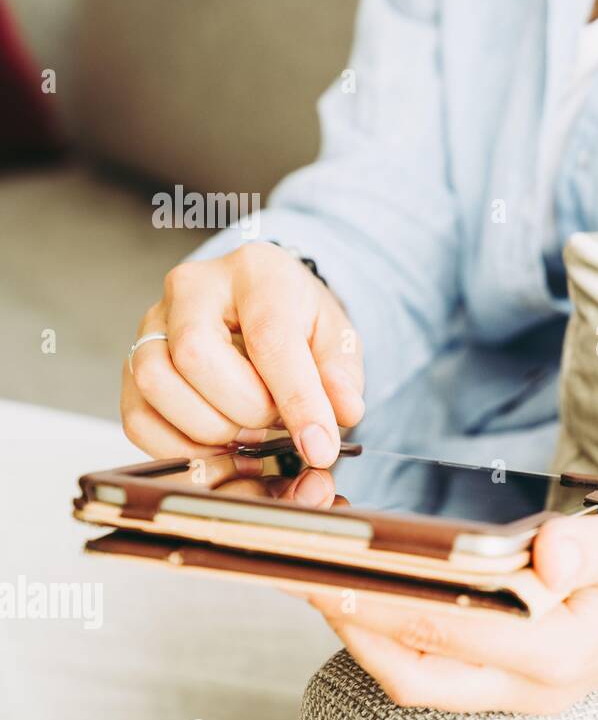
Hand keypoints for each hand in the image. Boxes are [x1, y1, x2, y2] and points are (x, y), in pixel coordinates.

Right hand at [121, 242, 364, 466]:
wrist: (263, 304)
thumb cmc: (298, 319)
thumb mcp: (335, 337)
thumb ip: (341, 374)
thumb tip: (343, 412)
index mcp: (255, 271)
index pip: (268, 337)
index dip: (296, 399)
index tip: (321, 446)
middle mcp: (192, 287)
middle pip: (196, 357)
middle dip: (247, 409)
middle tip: (277, 422)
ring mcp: (152, 323)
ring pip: (156, 384)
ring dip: (210, 429)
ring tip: (251, 432)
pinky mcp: (132, 363)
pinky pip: (137, 418)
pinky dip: (180, 447)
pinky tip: (220, 448)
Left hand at [305, 473, 597, 713]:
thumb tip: (548, 557)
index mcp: (567, 649)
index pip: (451, 630)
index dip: (382, 602)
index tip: (324, 571)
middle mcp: (543, 679)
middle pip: (419, 673)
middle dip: (352, 629)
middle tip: (300, 574)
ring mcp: (534, 678)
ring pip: (425, 674)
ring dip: (370, 632)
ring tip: (325, 575)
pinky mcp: (529, 662)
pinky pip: (445, 660)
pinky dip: (402, 628)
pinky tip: (384, 585)